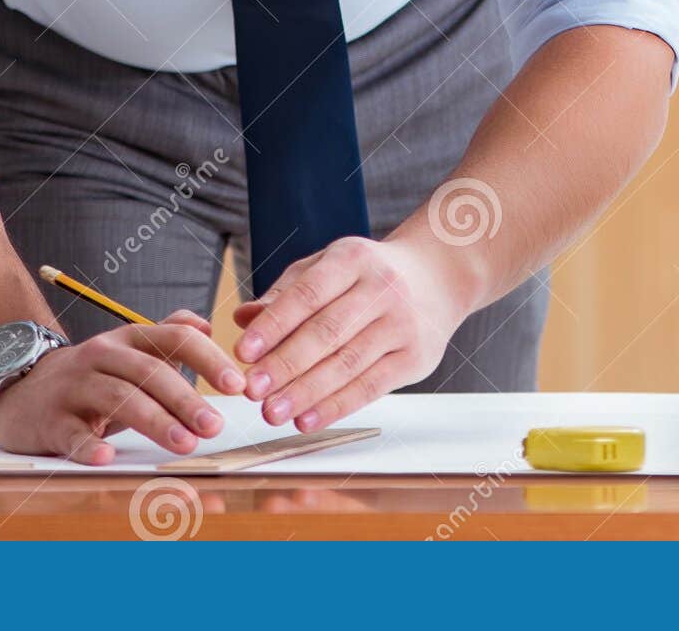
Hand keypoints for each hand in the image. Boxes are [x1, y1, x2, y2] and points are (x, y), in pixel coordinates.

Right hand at [0, 309, 245, 462]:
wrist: (22, 390)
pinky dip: (89, 445)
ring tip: (184, 444)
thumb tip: (207, 326)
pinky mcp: (50, 419)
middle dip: (185, 398)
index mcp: (128, 339)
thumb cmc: (92, 377)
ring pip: (118, 398)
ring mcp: (74, 386)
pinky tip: (107, 457)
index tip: (237, 384)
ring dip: (155, 422)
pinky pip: (71, 432)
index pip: (174, 339)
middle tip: (214, 425)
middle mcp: (102, 356)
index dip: (208, 359)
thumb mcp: (128, 350)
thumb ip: (167, 336)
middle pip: (148, 372)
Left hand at [231, 234, 473, 432]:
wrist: (437, 277)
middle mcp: (381, 288)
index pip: (307, 294)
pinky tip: (307, 420)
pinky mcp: (416, 357)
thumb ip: (285, 293)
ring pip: (347, 364)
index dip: (273, 325)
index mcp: (352, 259)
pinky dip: (336, 407)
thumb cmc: (368, 275)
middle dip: (285, 365)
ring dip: (306, 393)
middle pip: (327, 332)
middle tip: (252, 391)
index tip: (242, 352)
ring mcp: (402, 324)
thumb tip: (242, 319)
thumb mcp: (328, 267)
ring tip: (272, 413)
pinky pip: (371, 387)